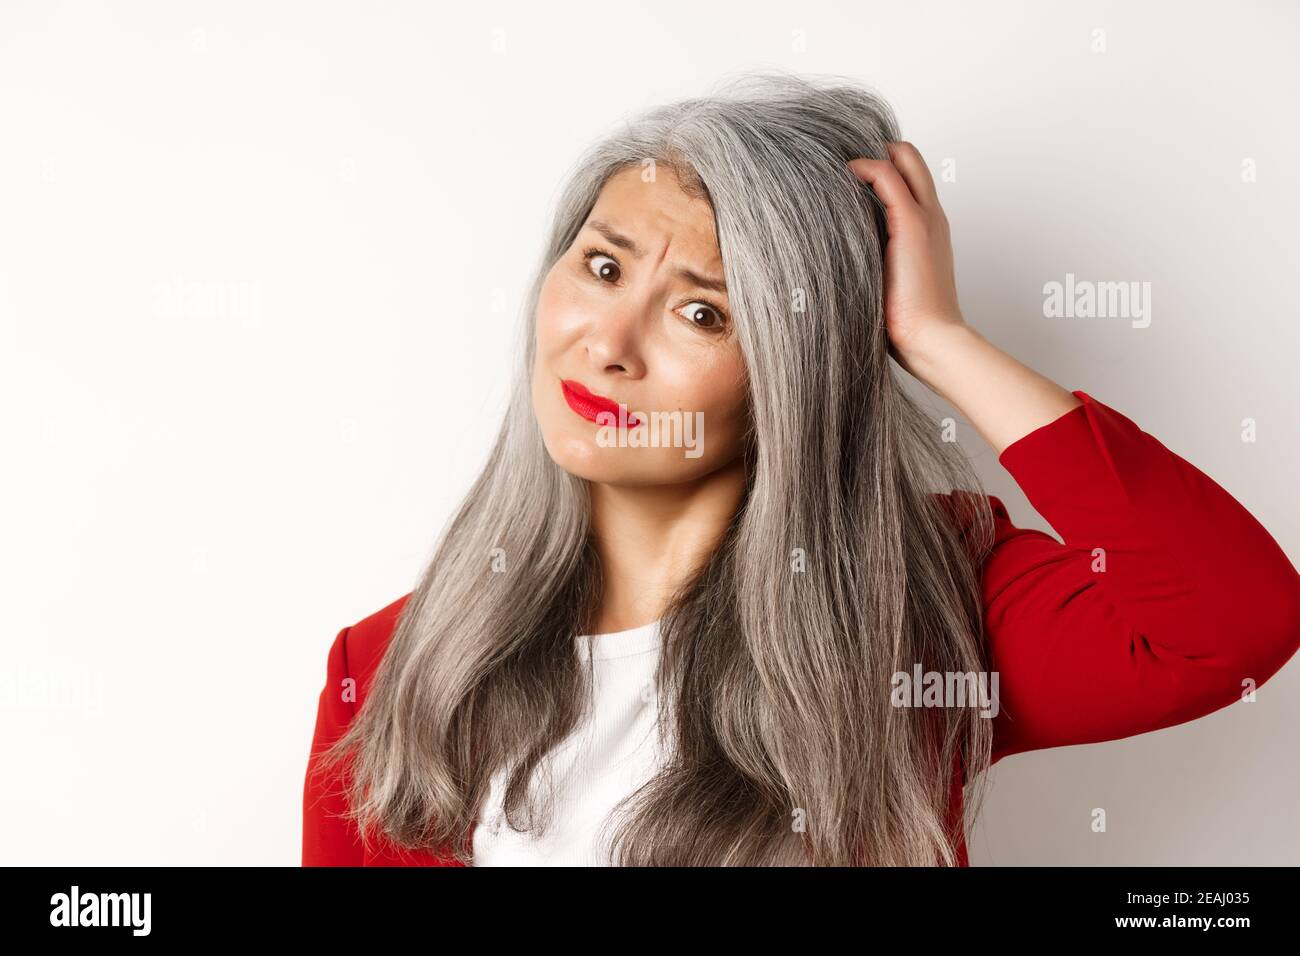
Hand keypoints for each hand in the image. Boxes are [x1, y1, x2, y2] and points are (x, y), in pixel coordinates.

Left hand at [847, 142, 967, 376]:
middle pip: (910, 158)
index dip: (882, 167)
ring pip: (902, 158)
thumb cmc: (905, 323)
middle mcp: (930, 216)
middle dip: (876, 150)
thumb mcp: (885, 282)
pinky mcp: (912, 223)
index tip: (847, 178)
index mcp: (928, 230)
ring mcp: (924, 216)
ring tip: (834, 169)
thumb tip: (834, 258)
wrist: (930, 339)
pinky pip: (887, 176)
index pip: (910, 179)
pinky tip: (840, 178)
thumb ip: (871, 261)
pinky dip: (863, 169)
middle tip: (841, 165)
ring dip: (867, 156)